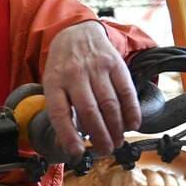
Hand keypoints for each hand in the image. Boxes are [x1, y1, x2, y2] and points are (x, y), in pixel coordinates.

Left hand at [42, 21, 140, 158]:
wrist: (77, 32)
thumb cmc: (63, 67)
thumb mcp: (53, 84)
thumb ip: (60, 110)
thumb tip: (67, 144)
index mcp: (54, 82)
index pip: (59, 113)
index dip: (68, 136)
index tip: (77, 153)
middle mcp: (74, 74)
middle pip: (89, 111)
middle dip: (99, 135)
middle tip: (106, 150)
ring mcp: (96, 68)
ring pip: (109, 103)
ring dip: (116, 127)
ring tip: (118, 141)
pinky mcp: (114, 63)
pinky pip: (126, 90)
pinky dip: (131, 110)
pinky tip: (132, 124)